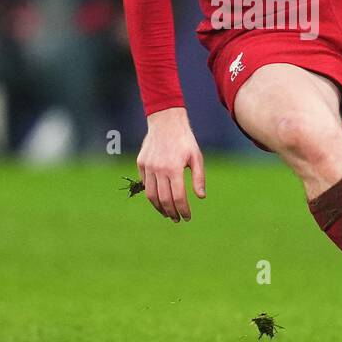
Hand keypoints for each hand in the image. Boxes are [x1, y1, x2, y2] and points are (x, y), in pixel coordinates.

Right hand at [136, 107, 205, 221]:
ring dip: (159, 207)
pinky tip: (159, 197)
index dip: (183, 210)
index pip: (178, 197)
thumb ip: (198, 178)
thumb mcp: (197, 157)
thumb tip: (201, 197)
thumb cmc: (184, 140)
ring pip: (151, 195)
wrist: (165, 121)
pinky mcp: (140, 163)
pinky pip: (145, 183)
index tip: (187, 218)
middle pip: (163, 199)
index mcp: (174, 168)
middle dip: (171, 213)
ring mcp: (147, 167)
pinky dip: (152, 193)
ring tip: (167, 213)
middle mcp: (158, 169)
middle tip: (177, 219)